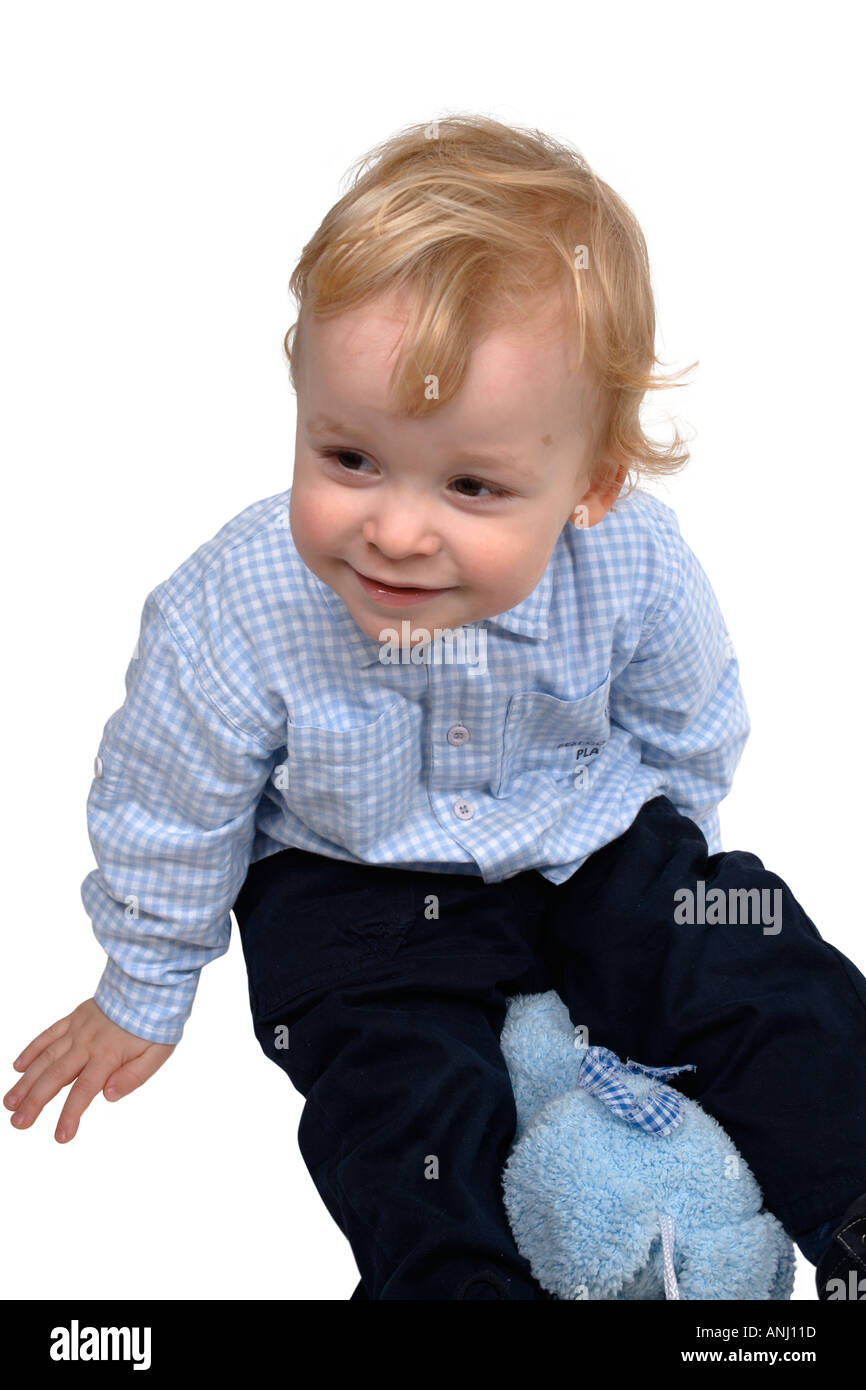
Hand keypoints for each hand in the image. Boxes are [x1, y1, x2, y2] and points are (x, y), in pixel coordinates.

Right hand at [4, 998, 175, 1142]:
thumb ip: (134, 1076)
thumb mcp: (157, 1053)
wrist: (149, 985)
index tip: (60, 1137)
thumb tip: (109, 1096)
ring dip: (26, 1081)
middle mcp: (87, 1044)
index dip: (70, 1115)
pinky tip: (18, 1067)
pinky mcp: (74, 1018)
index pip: (84, 1090)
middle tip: (18, 1124)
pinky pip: (48, 1035)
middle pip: (56, 1076)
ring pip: (46, 1058)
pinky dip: (31, 1050)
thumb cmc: (155, 1023)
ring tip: (10, 1102)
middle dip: (35, 1102)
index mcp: (108, 1056)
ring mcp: (77, 1030)